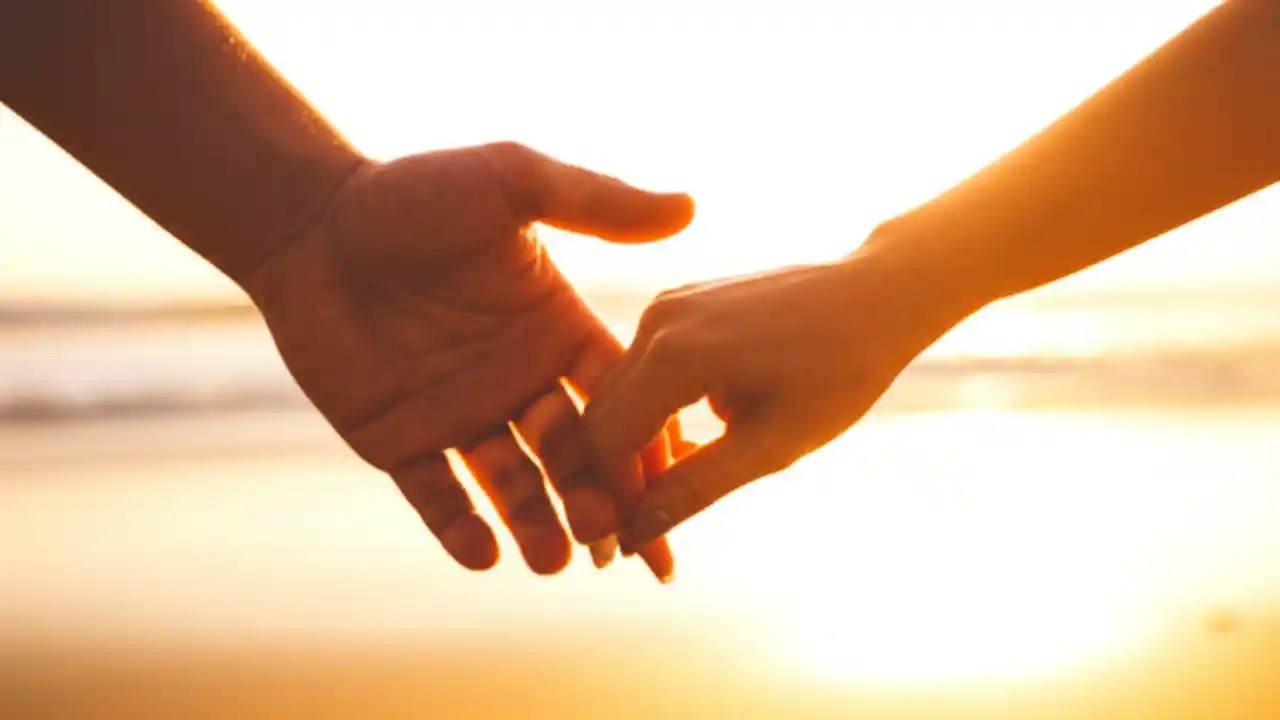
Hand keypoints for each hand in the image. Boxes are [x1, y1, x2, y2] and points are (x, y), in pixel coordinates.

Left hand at [245, 142, 693, 576]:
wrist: (308, 220)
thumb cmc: (412, 191)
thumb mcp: (511, 180)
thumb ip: (595, 200)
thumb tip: (689, 207)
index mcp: (556, 329)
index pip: (617, 392)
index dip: (643, 435)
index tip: (669, 475)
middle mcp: (519, 380)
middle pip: (574, 452)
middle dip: (594, 492)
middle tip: (608, 531)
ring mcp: (461, 414)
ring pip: (513, 483)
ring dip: (537, 521)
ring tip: (553, 557)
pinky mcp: (400, 440)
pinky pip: (436, 494)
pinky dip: (459, 527)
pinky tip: (484, 554)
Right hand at [583, 245, 974, 550]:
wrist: (878, 295)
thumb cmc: (841, 371)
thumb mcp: (771, 445)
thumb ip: (695, 487)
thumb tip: (635, 534)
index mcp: (675, 354)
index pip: (607, 442)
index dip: (611, 500)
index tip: (622, 548)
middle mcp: (658, 321)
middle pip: (603, 416)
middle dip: (614, 477)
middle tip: (637, 534)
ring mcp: (666, 305)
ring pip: (621, 392)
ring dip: (635, 446)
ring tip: (665, 496)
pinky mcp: (680, 302)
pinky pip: (645, 366)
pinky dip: (654, 411)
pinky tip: (690, 445)